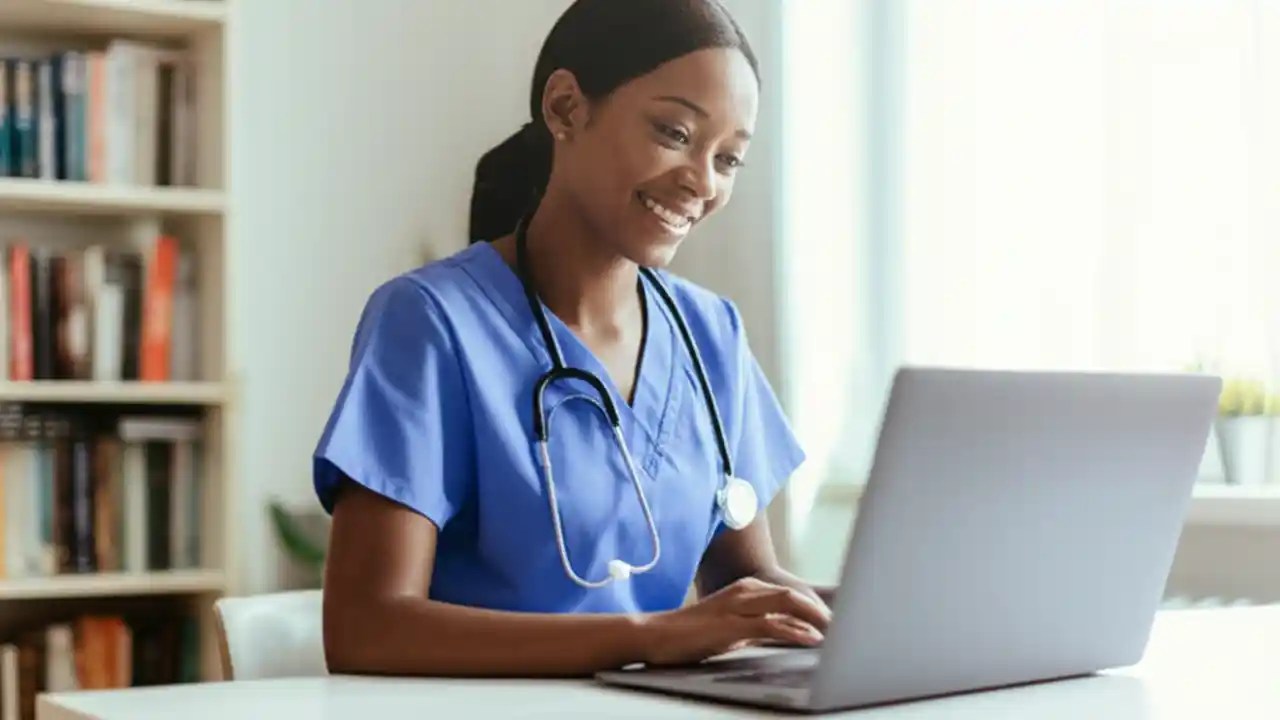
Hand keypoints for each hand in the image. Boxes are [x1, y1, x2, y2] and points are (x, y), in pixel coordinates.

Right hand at [638, 577, 831, 666]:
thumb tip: (791, 634)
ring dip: (815, 617)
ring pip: (787, 604)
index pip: (790, 594)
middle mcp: (745, 592)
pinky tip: (811, 639)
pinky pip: (771, 624)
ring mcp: (738, 606)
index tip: (838, 621)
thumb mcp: (732, 628)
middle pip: (794, 595)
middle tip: (846, 626)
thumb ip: (759, 627)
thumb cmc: (693, 634)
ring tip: (837, 631)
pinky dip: (795, 631)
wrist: (657, 635)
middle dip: (822, 609)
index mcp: (746, 590)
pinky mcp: (731, 624)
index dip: (816, 606)